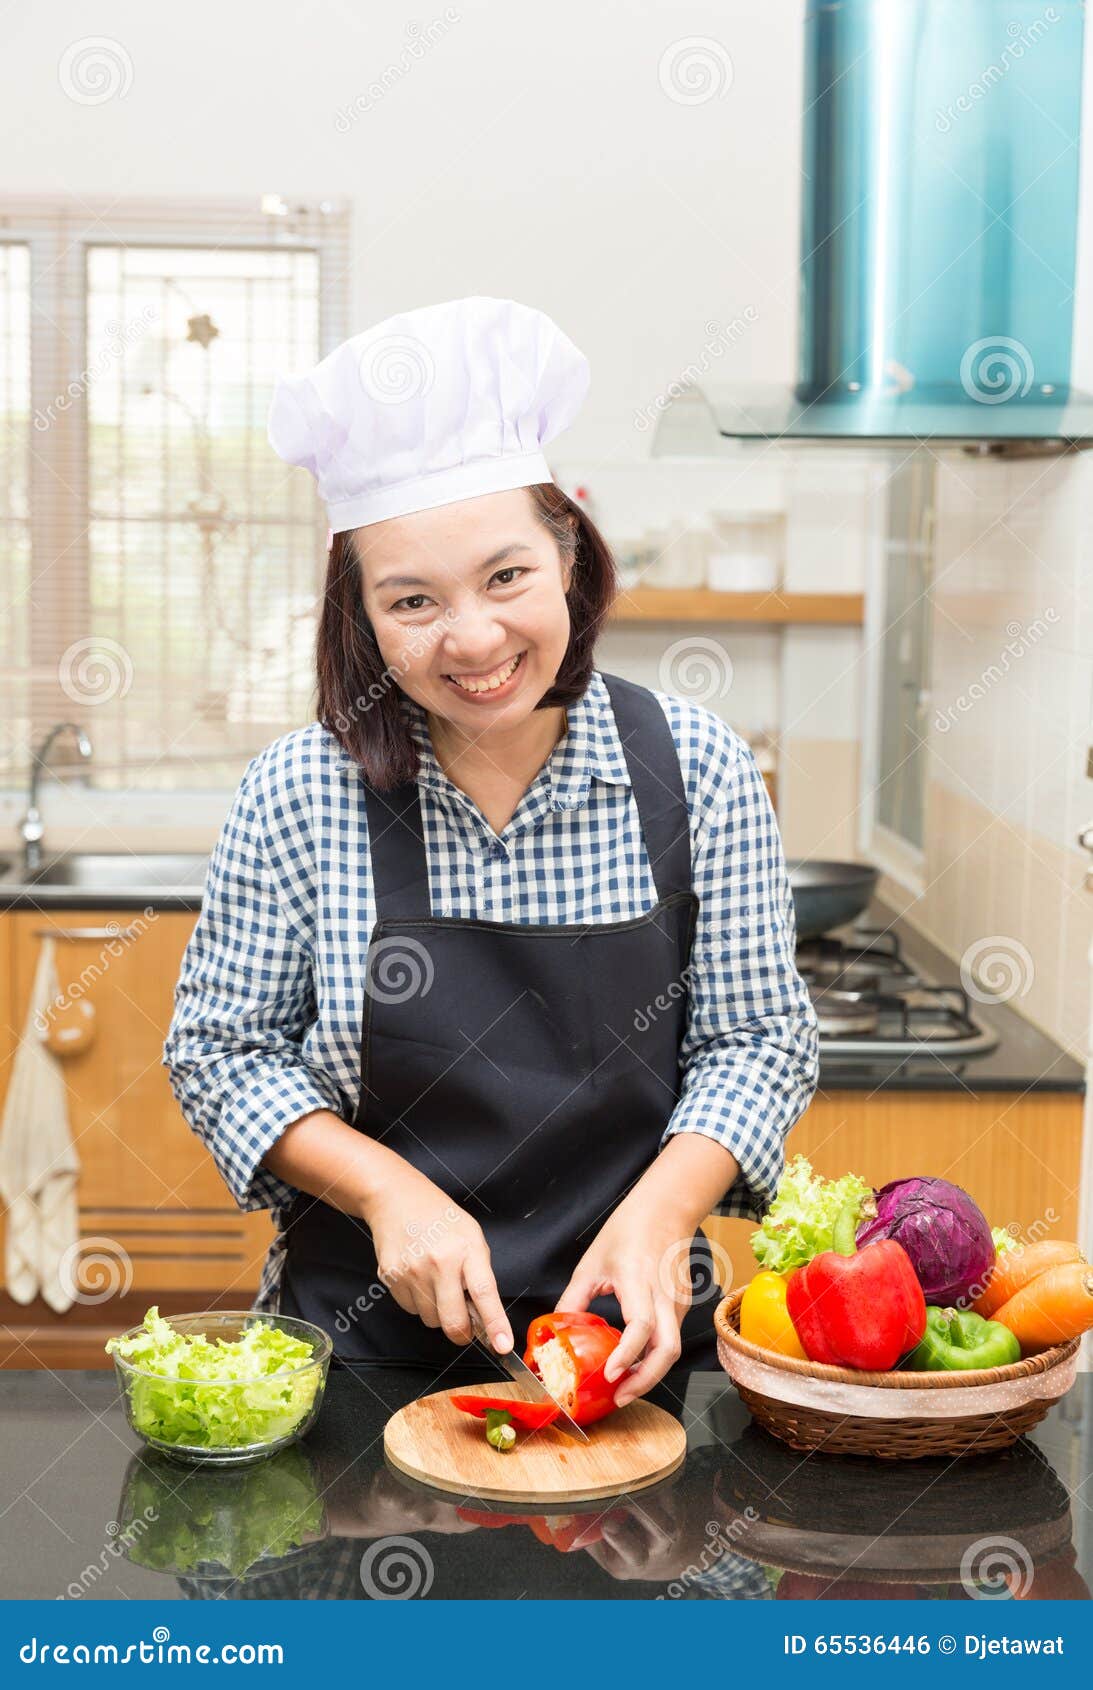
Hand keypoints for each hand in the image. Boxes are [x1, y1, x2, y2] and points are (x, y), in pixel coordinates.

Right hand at [361, 1161, 512, 1351]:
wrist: (396, 1198)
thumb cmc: (440, 1217)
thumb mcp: (471, 1236)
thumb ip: (479, 1272)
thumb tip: (483, 1316)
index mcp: (465, 1248)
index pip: (484, 1293)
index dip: (495, 1323)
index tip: (503, 1346)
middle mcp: (438, 1262)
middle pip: (453, 1322)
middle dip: (462, 1333)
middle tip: (465, 1327)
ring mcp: (411, 1272)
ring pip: (431, 1321)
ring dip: (438, 1313)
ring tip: (436, 1283)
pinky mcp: (390, 1278)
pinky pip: (411, 1310)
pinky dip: (418, 1303)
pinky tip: (418, 1278)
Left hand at [556, 1194, 693, 1406]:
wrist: (665, 1210)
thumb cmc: (627, 1231)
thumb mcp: (591, 1264)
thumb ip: (573, 1300)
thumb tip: (556, 1331)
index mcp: (637, 1279)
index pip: (640, 1325)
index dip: (627, 1354)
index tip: (610, 1374)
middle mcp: (663, 1294)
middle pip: (668, 1350)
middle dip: (646, 1380)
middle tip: (620, 1396)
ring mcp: (677, 1300)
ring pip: (672, 1348)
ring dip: (651, 1372)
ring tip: (625, 1386)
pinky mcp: (682, 1304)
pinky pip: (671, 1337)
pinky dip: (655, 1356)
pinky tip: (636, 1362)